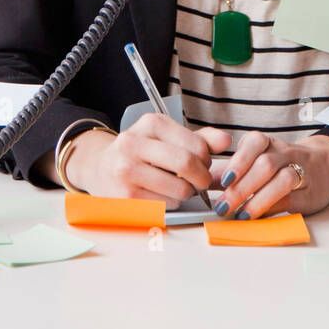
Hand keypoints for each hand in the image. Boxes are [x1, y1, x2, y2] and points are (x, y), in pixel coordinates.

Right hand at [68, 113, 230, 204]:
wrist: (101, 168)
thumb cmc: (142, 153)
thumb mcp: (168, 137)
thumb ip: (200, 139)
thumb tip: (226, 140)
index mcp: (150, 123)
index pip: (195, 144)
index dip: (207, 159)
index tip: (205, 165)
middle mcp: (134, 143)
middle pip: (186, 163)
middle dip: (202, 178)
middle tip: (201, 183)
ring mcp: (127, 170)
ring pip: (179, 189)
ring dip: (187, 193)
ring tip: (180, 187)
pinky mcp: (125, 197)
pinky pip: (165, 205)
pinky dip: (172, 203)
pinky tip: (163, 195)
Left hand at [209, 130, 328, 219]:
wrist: (324, 165)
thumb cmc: (281, 163)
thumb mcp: (256, 159)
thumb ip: (232, 169)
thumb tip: (205, 180)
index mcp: (267, 143)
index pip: (254, 143)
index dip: (239, 160)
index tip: (224, 180)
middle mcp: (284, 153)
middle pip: (264, 165)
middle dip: (242, 188)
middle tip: (223, 207)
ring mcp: (300, 170)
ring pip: (282, 179)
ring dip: (258, 199)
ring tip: (240, 216)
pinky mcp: (309, 192)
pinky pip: (292, 198)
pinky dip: (273, 208)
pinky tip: (259, 217)